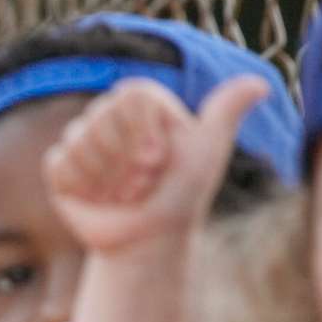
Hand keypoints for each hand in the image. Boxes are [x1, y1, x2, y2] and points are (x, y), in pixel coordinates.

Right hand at [43, 75, 269, 256]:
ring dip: (105, 177)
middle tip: (142, 183)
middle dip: (125, 160)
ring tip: (122, 192)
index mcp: (141, 104)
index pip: (129, 96)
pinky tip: (97, 198)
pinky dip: (81, 186)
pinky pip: (59, 164)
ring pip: (78, 142)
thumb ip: (226, 112)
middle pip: (100, 118)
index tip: (158, 159)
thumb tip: (262, 84)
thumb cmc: (182, 193)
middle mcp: (108, 115)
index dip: (142, 131)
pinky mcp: (60, 167)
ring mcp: (81, 140)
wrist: (150, 237)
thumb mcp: (207, 150)